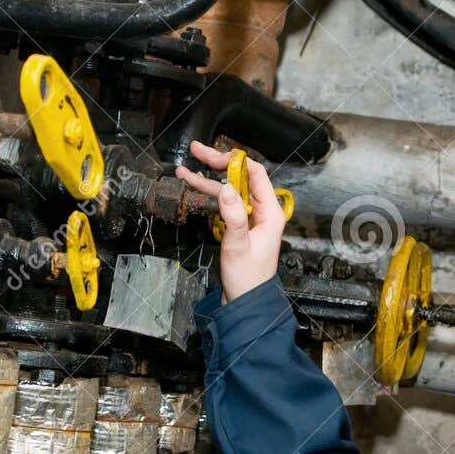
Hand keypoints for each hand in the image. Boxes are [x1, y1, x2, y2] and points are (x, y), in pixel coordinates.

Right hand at [175, 140, 284, 304]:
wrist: (246, 302)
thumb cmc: (248, 279)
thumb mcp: (239, 246)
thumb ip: (233, 216)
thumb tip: (225, 188)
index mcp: (270, 212)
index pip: (255, 174)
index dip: (233, 161)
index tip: (212, 156)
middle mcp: (262, 211)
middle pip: (240, 178)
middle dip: (217, 164)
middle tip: (196, 151)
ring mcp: (250, 218)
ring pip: (228, 190)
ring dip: (207, 179)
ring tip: (184, 170)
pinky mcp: (239, 226)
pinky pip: (224, 204)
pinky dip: (208, 195)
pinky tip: (194, 188)